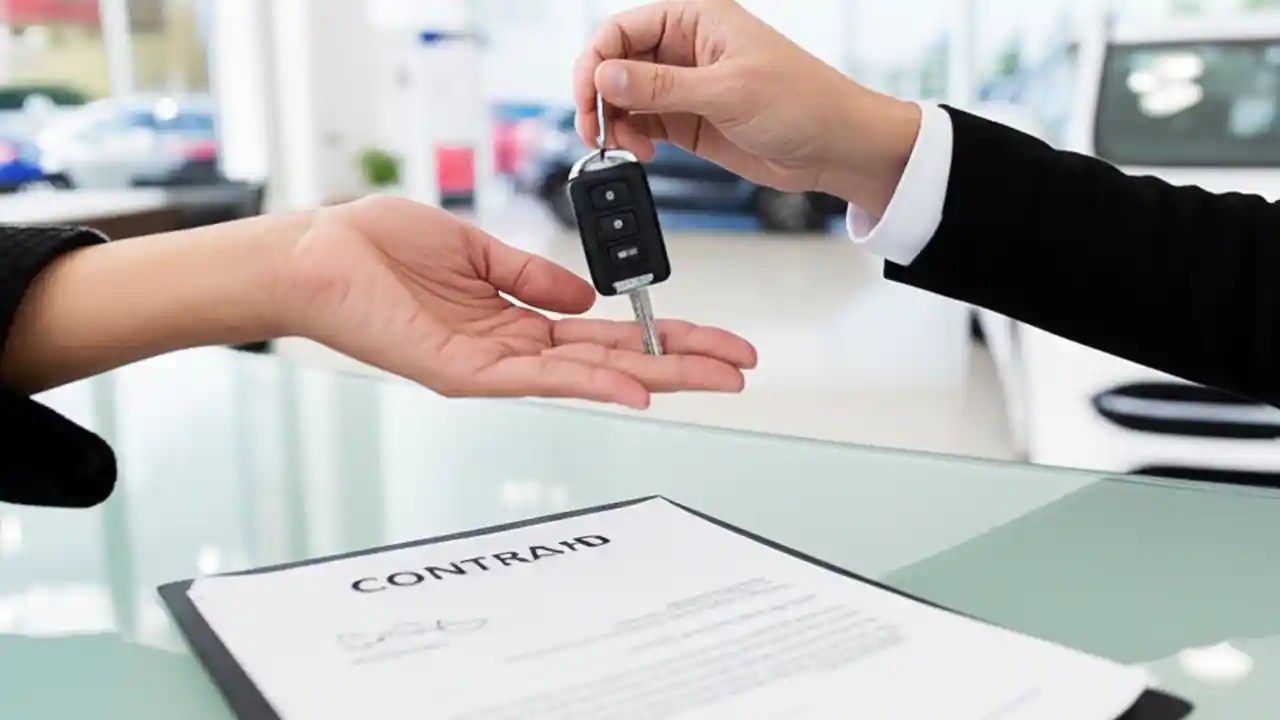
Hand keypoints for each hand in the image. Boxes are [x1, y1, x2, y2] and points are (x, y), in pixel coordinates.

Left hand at [280, 195, 755, 408]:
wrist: (315, 254)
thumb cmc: (377, 247)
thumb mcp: (474, 250)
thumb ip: (531, 276)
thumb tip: (584, 296)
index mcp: (514, 319)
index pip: (604, 334)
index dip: (660, 336)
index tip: (710, 338)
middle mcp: (511, 350)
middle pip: (613, 359)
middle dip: (682, 363)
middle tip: (741, 370)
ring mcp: (492, 367)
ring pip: (592, 374)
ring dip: (658, 376)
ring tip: (717, 379)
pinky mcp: (465, 371)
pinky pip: (542, 379)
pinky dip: (594, 383)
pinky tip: (639, 387)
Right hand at [573, 0, 921, 214]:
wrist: (837, 148)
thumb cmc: (804, 102)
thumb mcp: (727, 91)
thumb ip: (660, 86)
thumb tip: (606, 76)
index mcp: (697, 18)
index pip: (622, 29)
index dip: (597, 61)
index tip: (591, 97)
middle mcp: (685, 48)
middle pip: (616, 63)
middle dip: (600, 96)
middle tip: (597, 129)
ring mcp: (685, 86)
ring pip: (624, 98)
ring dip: (614, 123)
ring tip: (625, 147)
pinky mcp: (688, 121)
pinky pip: (643, 124)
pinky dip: (632, 139)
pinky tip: (641, 153)